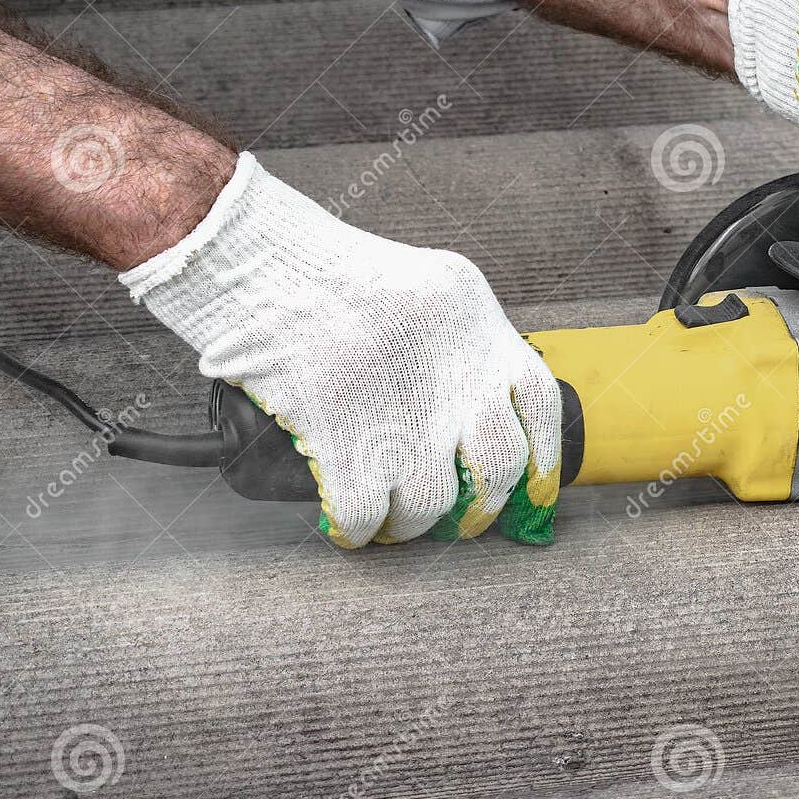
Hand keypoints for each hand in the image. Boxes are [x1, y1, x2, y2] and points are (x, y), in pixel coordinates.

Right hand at [120, 154, 561, 547]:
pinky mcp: (348, 445)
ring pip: (434, 503)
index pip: (537, 403)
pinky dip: (362, 532)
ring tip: (397, 518)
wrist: (254, 267)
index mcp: (474, 322)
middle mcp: (451, 371)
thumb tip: (480, 412)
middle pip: (496, 466)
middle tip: (464, 518)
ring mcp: (402, 413)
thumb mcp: (427, 285)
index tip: (536, 486)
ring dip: (414, 523)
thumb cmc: (326, 272)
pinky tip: (352, 526)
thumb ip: (462, 341)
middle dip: (483, 507)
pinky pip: (370, 517)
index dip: (543, 457)